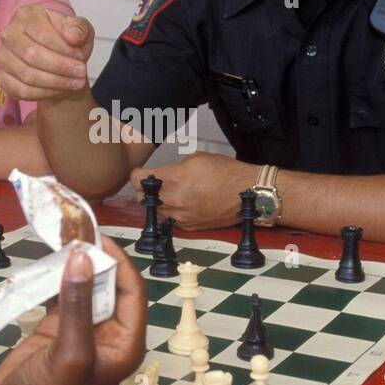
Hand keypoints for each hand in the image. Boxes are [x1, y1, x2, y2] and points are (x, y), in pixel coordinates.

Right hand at [0, 4, 93, 101]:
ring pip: (27, 75)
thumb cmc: (66, 40)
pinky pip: (21, 90)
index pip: (42, 34)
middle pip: (32, 55)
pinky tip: (60, 90)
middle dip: (61, 67)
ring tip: (76, 83)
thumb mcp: (80, 29)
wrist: (58, 59)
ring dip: (56, 82)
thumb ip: (80, 28)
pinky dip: (44, 93)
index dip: (63, 49)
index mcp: (27, 15)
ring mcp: (3, 56)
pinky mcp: (3, 77)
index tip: (80, 57)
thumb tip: (73, 36)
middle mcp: (9, 34)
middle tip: (81, 73)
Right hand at [0, 237, 146, 384]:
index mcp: (126, 342)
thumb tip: (82, 260)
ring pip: (84, 286)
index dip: (119, 262)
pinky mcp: (57, 328)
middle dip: (94, 259)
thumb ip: (77, 306)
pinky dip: (53, 278)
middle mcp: (109, 333)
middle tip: (74, 233)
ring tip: (59, 241)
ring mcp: (82, 329)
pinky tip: (44, 262)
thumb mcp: (70, 353)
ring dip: (72, 266)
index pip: (133, 291)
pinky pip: (61, 294)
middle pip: (110, 284)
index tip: (97, 238)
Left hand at [129, 152, 259, 230]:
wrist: (248, 193)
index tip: (140, 174)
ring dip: (156, 204)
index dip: (136, 175)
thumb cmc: (226, 173)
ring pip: (155, 212)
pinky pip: (171, 220)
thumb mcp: (198, 158)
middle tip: (152, 185)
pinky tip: (181, 205)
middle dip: (143, 191)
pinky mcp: (189, 226)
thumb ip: (176, 166)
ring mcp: (181, 216)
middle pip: (141, 199)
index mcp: (174, 178)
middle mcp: (174, 200)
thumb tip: (167, 173)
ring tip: (167, 195)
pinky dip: (171, 213)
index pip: (137, 180)